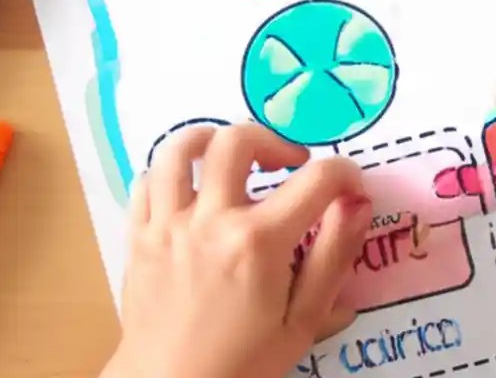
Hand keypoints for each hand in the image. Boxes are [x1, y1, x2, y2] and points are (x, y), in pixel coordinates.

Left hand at [103, 123, 372, 377]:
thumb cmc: (243, 364)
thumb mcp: (303, 321)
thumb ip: (333, 257)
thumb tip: (357, 204)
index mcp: (258, 242)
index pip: (316, 179)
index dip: (345, 174)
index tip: (350, 188)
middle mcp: (210, 220)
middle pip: (237, 140)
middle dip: (274, 141)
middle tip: (290, 166)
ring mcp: (167, 225)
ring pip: (179, 149)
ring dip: (212, 140)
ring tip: (232, 158)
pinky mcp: (138, 236)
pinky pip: (147, 181)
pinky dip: (171, 174)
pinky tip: (191, 191)